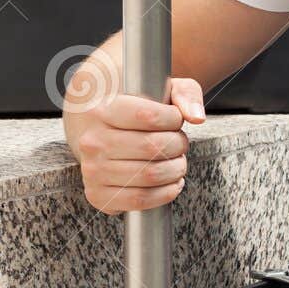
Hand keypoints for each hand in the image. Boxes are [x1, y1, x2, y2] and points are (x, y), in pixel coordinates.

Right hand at [73, 75, 205, 214]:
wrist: (92, 127)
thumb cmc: (131, 108)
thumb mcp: (156, 88)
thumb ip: (184, 93)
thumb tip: (196, 117)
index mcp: (101, 110)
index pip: (148, 116)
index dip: (173, 119)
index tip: (175, 119)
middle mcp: (93, 142)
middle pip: (153, 147)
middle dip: (178, 145)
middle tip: (179, 142)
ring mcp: (93, 170)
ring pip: (151, 175)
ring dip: (176, 169)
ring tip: (176, 160)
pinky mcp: (98, 195)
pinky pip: (140, 199)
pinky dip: (166, 193)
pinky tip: (172, 181)